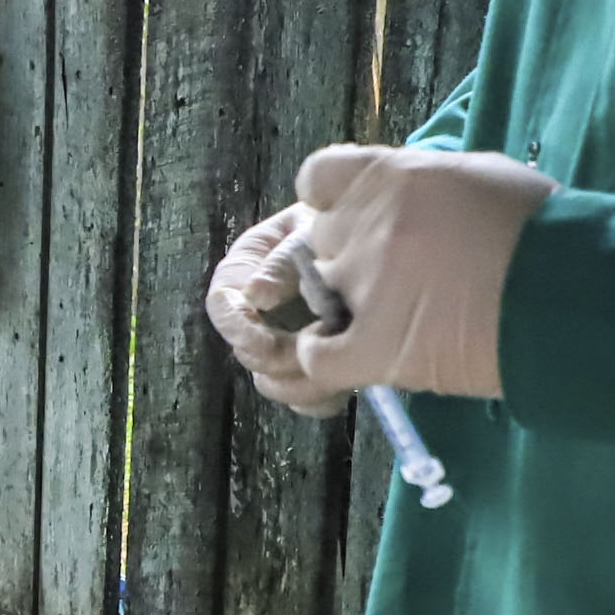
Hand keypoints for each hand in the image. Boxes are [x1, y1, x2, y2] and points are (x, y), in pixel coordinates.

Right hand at [202, 202, 349, 417]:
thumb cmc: (348, 218)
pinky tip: (347, 380)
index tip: (262, 342)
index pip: (223, 305)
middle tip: (316, 346)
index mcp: (249, 271)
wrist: (390, 232)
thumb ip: (281, 262)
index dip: (237, 329)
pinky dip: (322, 396)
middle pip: (247, 353)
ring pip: (275, 382)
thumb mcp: (312, 229)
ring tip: (338, 356)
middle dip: (277, 358)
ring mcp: (289, 340)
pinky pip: (308, 396)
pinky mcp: (318, 364)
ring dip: (301, 381)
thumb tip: (252, 296)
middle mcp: (262, 311)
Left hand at [293, 145, 557, 400]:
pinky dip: (324, 359)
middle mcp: (365, 225)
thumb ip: (422, 181)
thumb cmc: (540, 228)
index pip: (317, 178)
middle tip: (400, 275)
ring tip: (394, 318)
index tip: (358, 216)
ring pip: (320, 296)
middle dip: (352, 255)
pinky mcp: (373, 347)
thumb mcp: (477, 175)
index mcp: (389, 176)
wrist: (574, 294)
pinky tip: (349, 356)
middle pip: (323, 239)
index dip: (333, 200)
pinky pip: (318, 357)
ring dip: (347, 306)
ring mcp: (364, 288)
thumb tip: (403, 195)